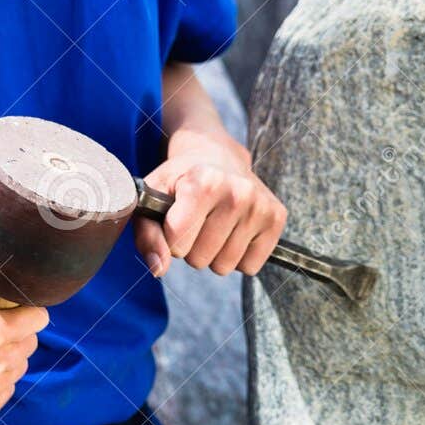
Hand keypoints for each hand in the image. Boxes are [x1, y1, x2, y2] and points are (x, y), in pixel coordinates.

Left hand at [135, 127, 287, 278]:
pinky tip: (234, 229)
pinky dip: (238, 256)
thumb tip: (159, 269)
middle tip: (197, 219)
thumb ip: (147, 234)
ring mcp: (261, 206)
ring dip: (214, 253)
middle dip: (192, 247)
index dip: (170, 237)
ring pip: (224, 266)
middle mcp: (238, 192)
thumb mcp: (153, 197)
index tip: (175, 216)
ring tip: (214, 223)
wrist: (218, 156)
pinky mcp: (277, 218)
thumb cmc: (181, 180)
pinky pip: (249, 267)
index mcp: (204, 182)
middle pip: (199, 259)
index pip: (177, 245)